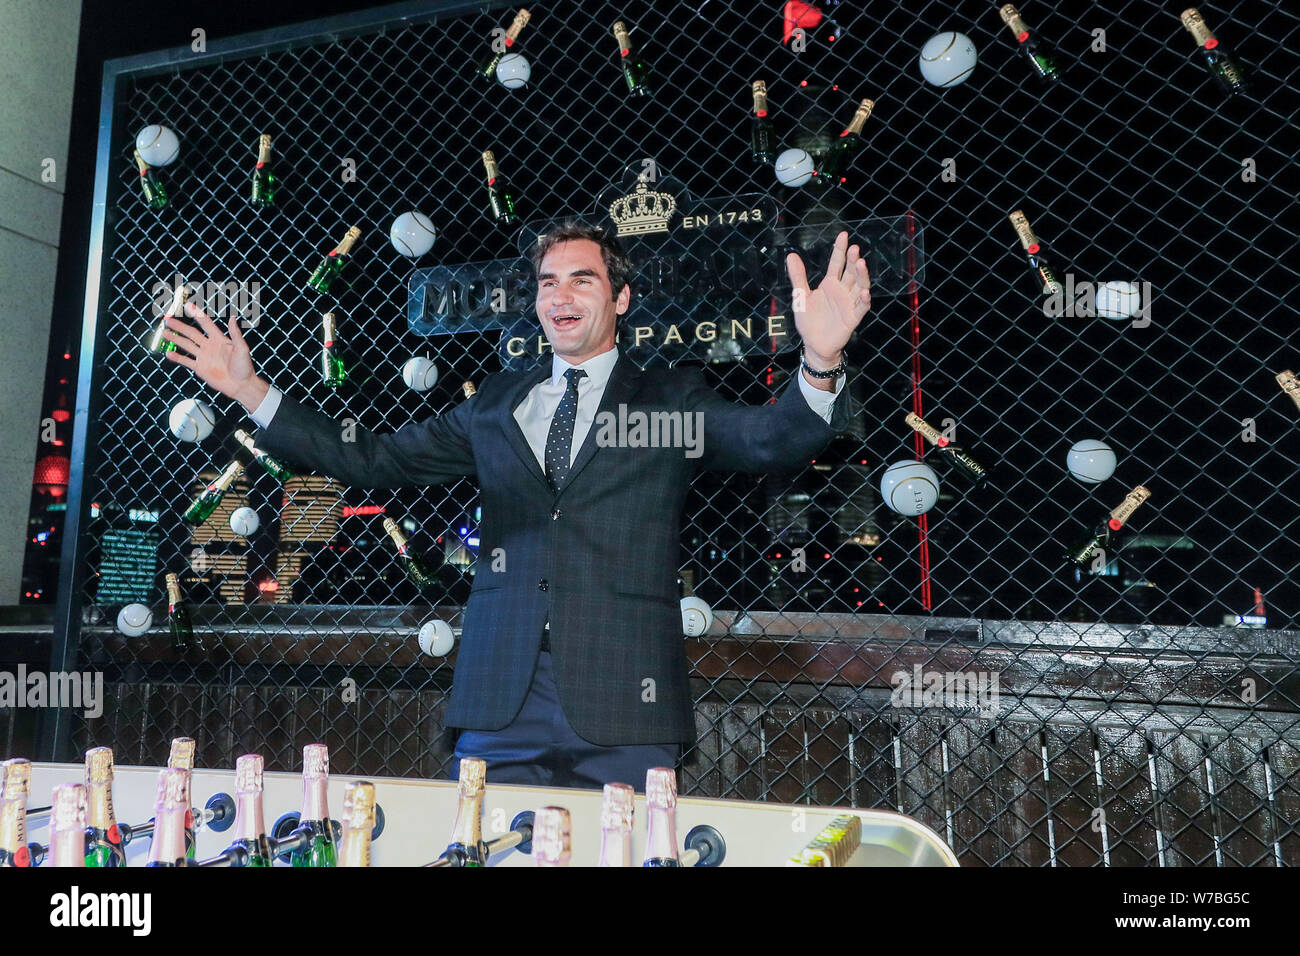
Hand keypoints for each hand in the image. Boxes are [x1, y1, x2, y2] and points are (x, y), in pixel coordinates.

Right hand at [162, 301, 268, 412]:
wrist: (241, 386)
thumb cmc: (245, 367)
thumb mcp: (242, 349)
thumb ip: (235, 334)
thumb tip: (232, 318)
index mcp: (219, 340)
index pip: (206, 324)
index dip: (197, 315)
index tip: (188, 306)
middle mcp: (210, 346)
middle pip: (192, 333)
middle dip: (180, 327)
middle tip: (168, 320)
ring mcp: (204, 357)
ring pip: (186, 345)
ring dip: (175, 339)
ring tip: (164, 333)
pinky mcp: (200, 368)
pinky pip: (186, 361)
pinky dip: (177, 357)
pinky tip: (168, 353)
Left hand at [786, 230, 871, 366]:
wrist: (814, 344)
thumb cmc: (808, 321)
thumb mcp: (800, 297)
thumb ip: (798, 277)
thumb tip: (791, 255)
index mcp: (830, 284)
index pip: (837, 263)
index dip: (840, 250)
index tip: (844, 235)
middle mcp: (842, 291)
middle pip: (850, 272)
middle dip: (853, 260)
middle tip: (854, 248)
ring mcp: (849, 303)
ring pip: (859, 286)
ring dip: (862, 276)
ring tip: (861, 263)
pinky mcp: (853, 318)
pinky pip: (861, 307)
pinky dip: (864, 300)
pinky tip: (864, 292)